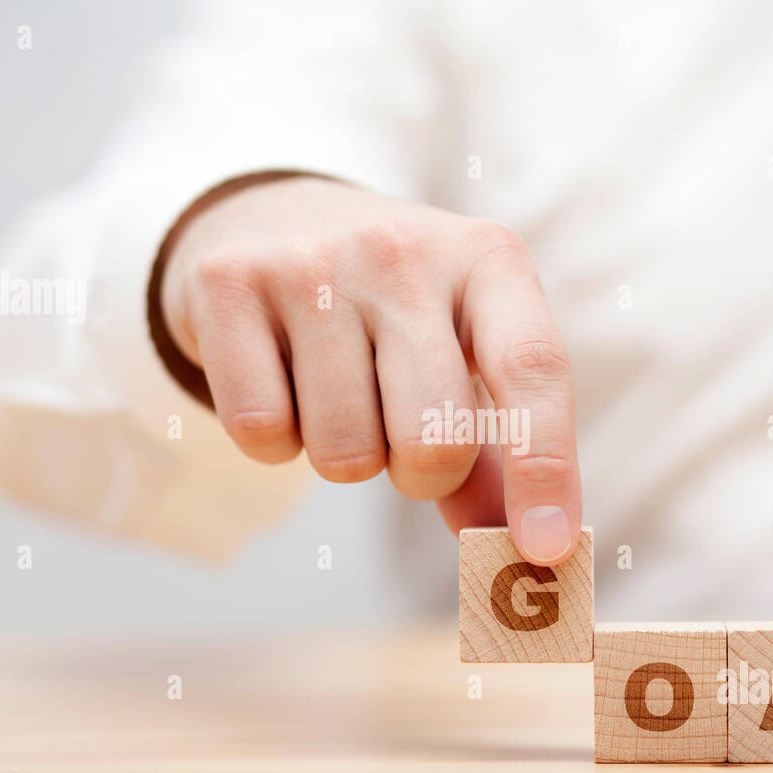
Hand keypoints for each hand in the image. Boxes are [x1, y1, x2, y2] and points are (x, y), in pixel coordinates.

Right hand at [158, 174, 581, 564]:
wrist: (267, 219)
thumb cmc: (389, 311)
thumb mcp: (460, 351)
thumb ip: (495, 455)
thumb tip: (520, 553)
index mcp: (487, 260)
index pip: (532, 369)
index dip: (545, 469)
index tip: (543, 550)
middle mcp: (403, 249)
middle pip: (436, 438)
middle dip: (421, 476)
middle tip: (401, 441)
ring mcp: (311, 262)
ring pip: (343, 451)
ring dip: (343, 456)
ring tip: (336, 394)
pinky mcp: (226, 282)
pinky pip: (262, 431)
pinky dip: (275, 441)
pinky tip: (280, 383)